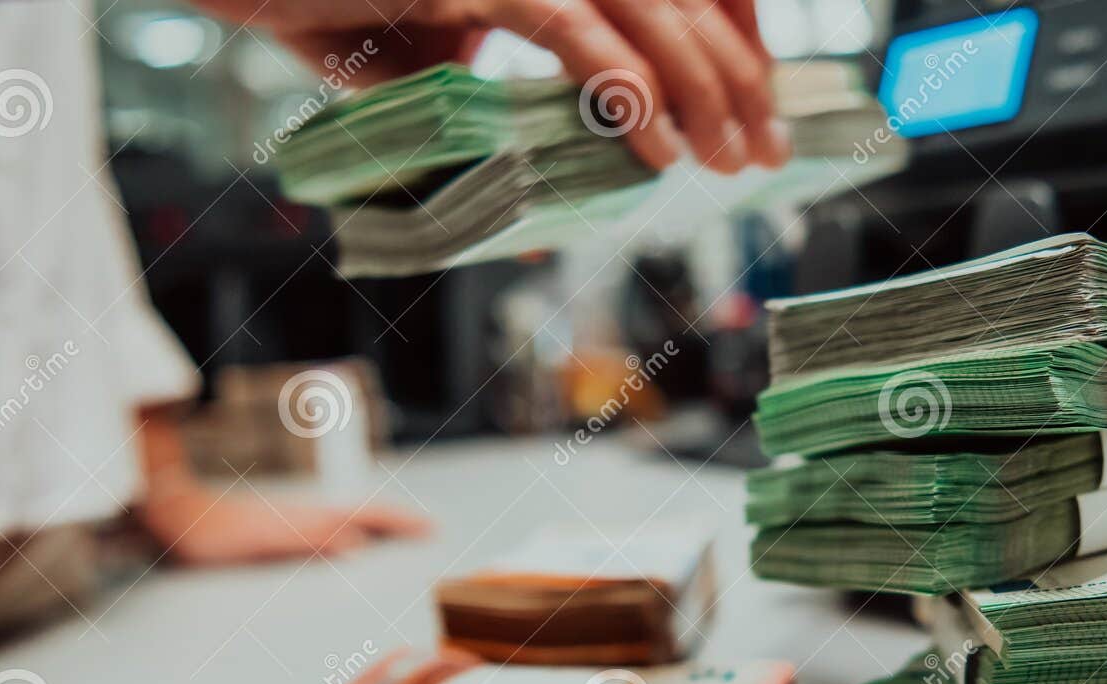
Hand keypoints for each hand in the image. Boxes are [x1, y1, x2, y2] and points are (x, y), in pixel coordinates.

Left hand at [136, 481, 430, 566]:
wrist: (173, 515)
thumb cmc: (213, 535)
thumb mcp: (265, 542)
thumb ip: (311, 540)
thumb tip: (359, 546)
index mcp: (311, 518)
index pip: (368, 516)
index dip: (401, 522)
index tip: (432, 528)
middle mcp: (306, 515)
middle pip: (363, 514)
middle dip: (397, 521)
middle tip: (427, 529)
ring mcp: (292, 520)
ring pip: (346, 519)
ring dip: (375, 526)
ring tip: (396, 535)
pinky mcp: (277, 528)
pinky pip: (327, 529)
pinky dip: (349, 533)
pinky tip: (343, 544)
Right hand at [193, 0, 787, 173]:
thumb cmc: (340, 18)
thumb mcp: (445, 83)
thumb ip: (506, 129)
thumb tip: (540, 238)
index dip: (736, 37)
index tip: (761, 106)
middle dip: (738, 76)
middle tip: (766, 153)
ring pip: (648, 5)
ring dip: (701, 87)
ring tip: (727, 160)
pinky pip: (570, 22)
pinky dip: (622, 83)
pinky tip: (655, 144)